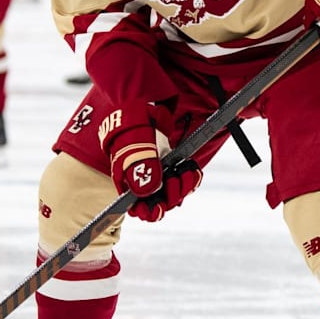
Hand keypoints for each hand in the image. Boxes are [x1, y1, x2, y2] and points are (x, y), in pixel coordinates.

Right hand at [98, 102, 199, 221]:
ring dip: (182, 187)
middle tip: (175, 180)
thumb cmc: (132, 128)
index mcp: (127, 183)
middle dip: (170, 196)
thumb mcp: (135, 147)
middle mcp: (142, 182)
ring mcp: (157, 174)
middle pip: (159, 203)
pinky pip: (182, 180)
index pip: (137, 209)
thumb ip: (142, 169)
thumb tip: (150, 192)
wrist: (141, 106)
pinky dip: (189, 178)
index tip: (158, 207)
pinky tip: (192, 170)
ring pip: (173, 193)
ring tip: (186, 172)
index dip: (148, 212)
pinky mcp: (170, 166)